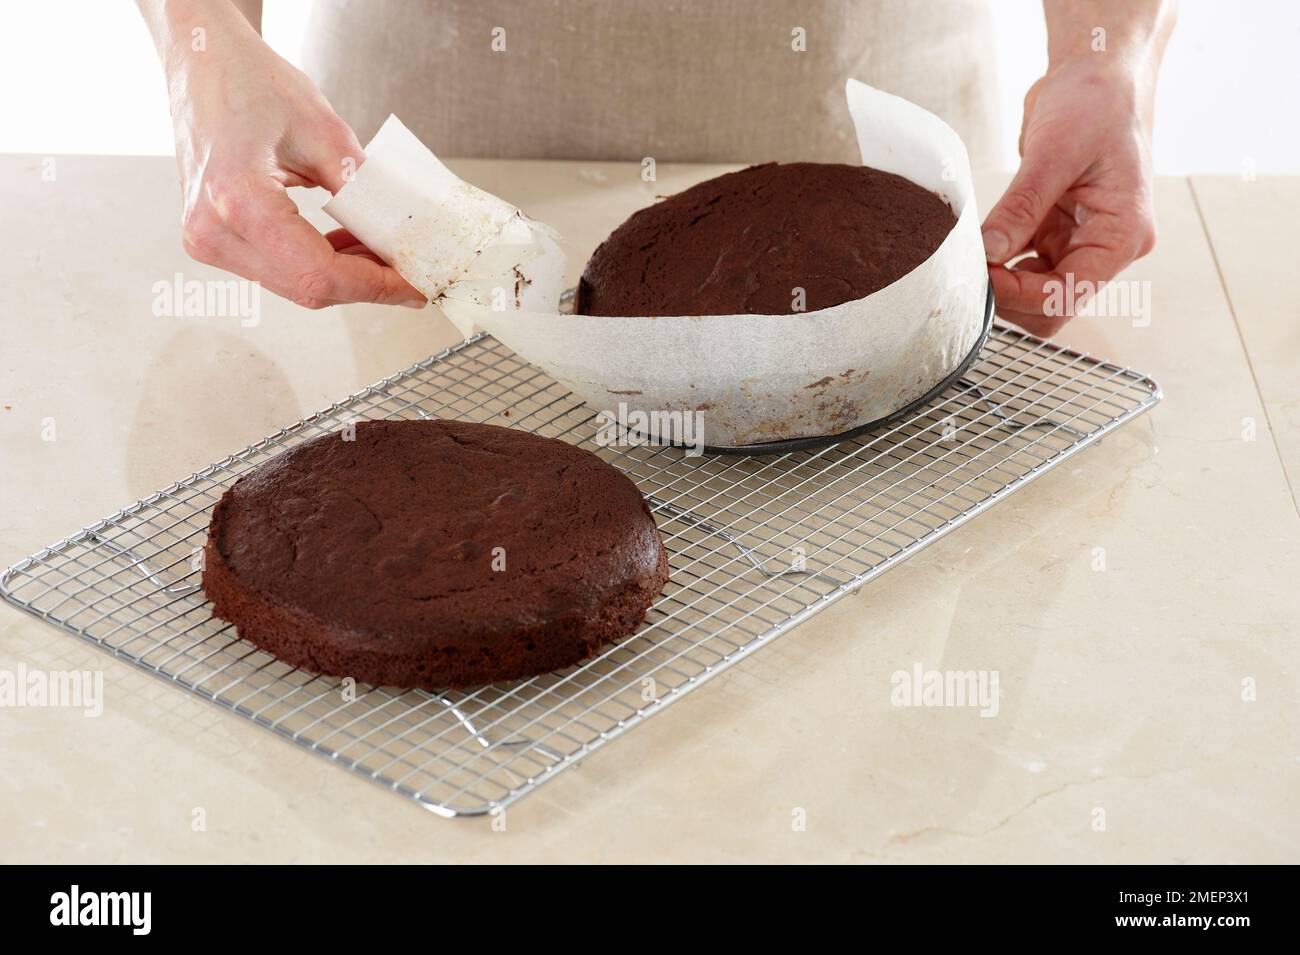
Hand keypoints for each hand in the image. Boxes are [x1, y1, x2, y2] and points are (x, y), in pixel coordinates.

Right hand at [157, 5, 423, 308]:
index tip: (415, 283)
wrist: (203, 64)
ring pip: (297, 285)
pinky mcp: (214, 241)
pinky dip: (321, 263)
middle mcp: (212, 231)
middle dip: (367, 283)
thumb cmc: (252, 83)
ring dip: (347, 275)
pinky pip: (280, 270)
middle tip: (410, 269)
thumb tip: (404, 238)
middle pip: (310, 288)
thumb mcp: (324, 132)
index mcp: (236, 200)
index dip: (376, 286)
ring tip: (383, 249)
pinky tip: (348, 244)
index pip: (319, 274)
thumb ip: (365, 193)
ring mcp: (207, 241)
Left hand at [982, 55, 1157, 336]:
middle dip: (1010, 297)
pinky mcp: (1057, 232)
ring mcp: (1081, 242)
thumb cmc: (1094, 102)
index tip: (981, 274)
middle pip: (1052, 306)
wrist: (1098, 72)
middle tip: (970, 270)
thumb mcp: (1054, 152)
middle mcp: (1106, 247)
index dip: (1020, 295)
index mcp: (1122, 235)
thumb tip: (988, 252)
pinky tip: (980, 246)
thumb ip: (1021, 206)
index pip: (1069, 294)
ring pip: (1036, 294)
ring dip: (1002, 284)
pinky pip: (1025, 268)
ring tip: (972, 256)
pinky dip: (1000, 264)